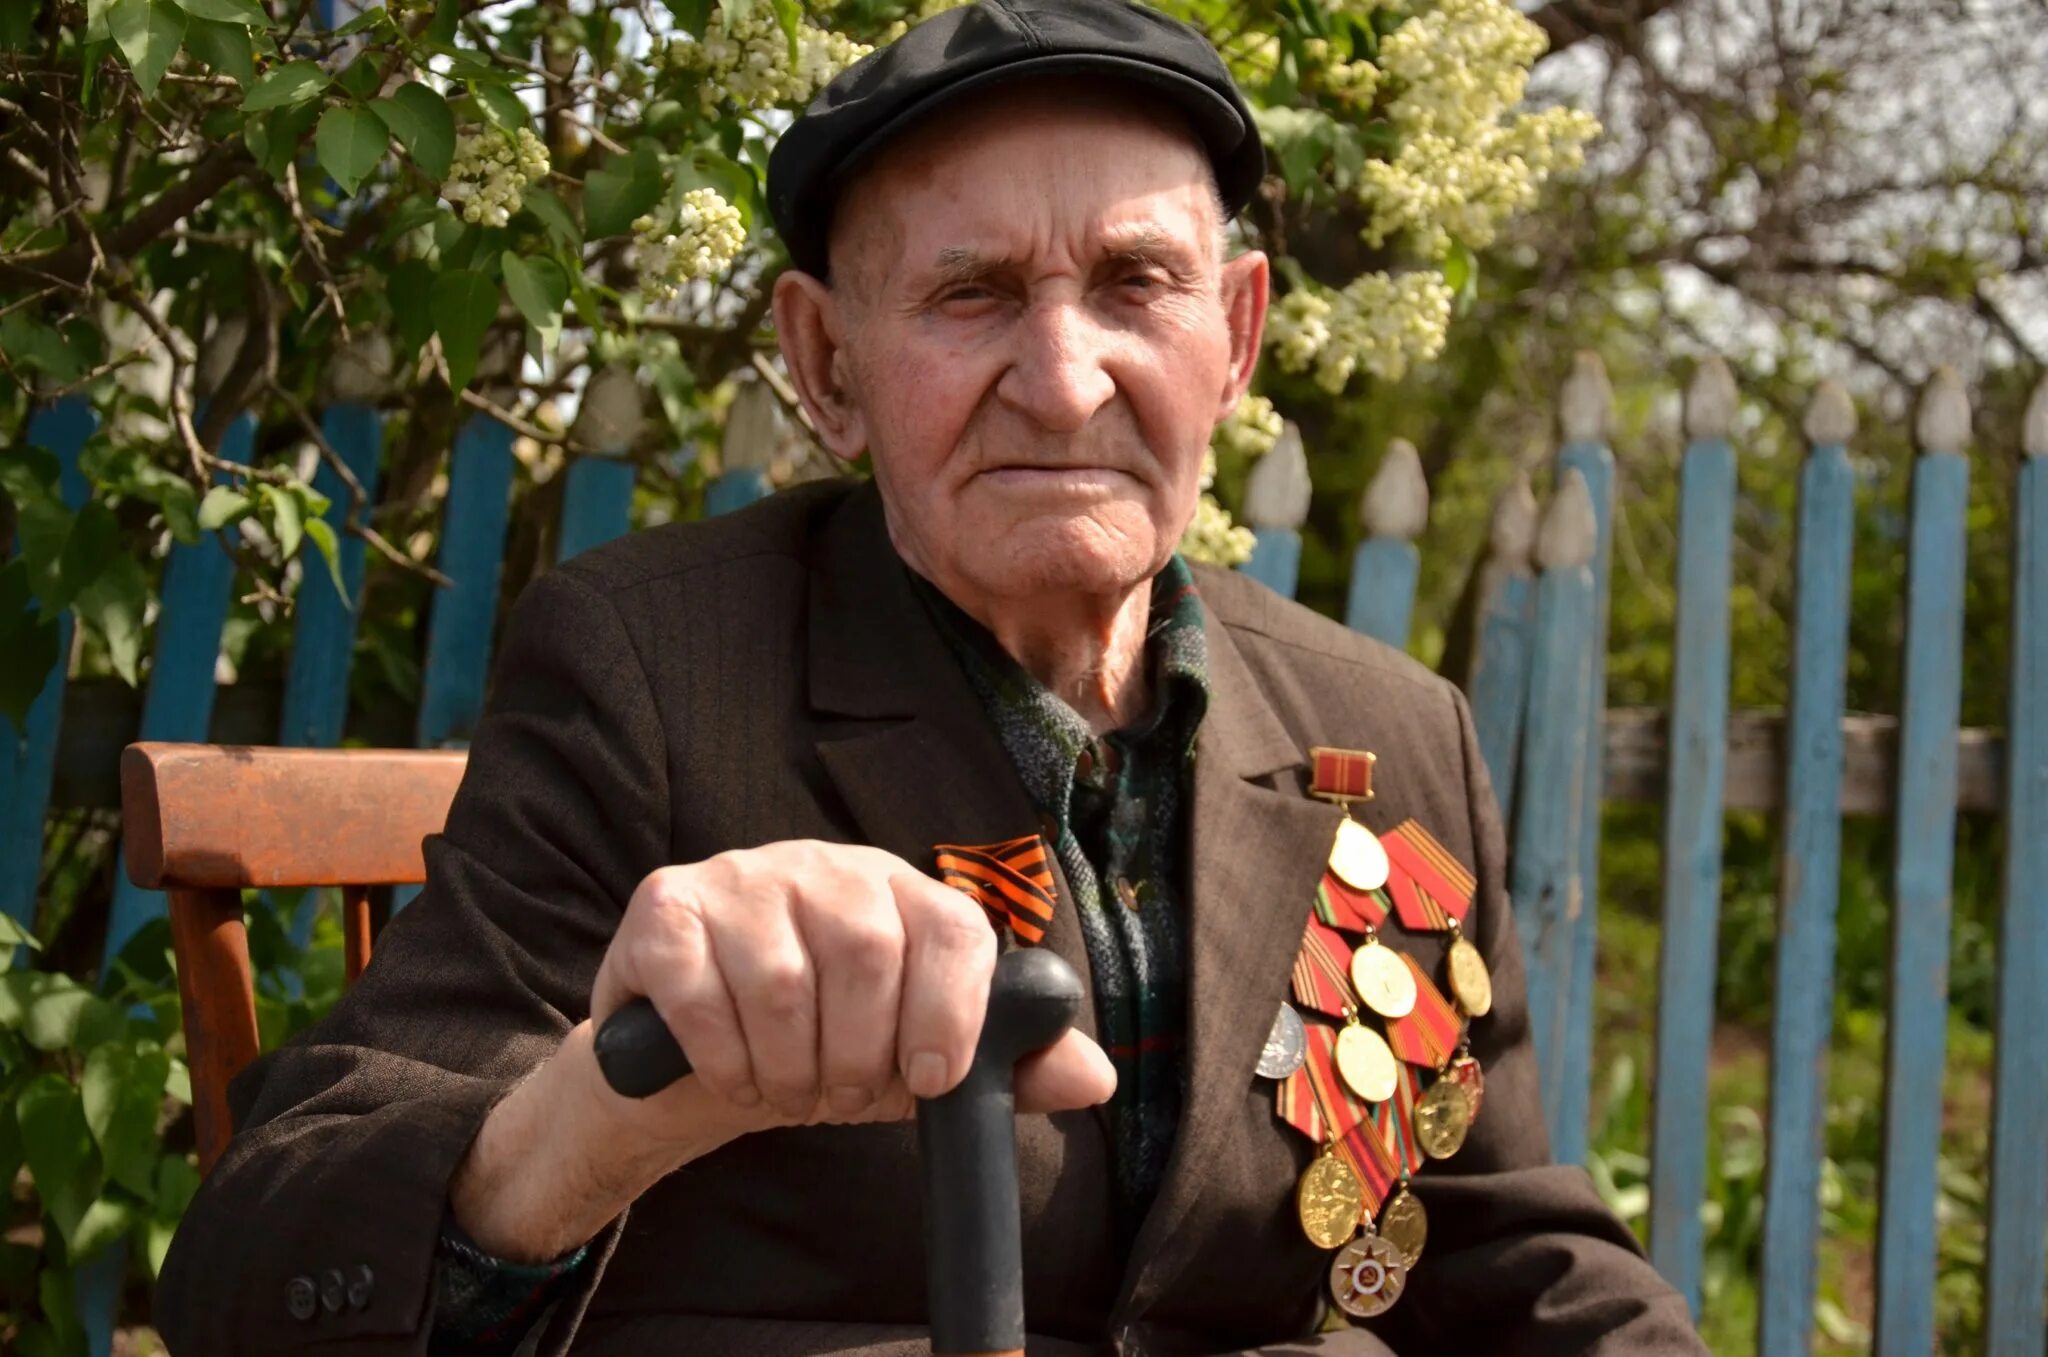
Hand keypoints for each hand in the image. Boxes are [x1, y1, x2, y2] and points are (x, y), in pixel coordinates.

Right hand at [590, 840, 1115, 1135]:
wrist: (701, 1057)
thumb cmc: (826, 1046)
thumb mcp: (920, 1061)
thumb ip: (1007, 1066)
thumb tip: (1095, 1078)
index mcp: (902, 892)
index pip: (952, 926)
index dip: (951, 1009)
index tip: (931, 1079)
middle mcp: (827, 866)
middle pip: (867, 952)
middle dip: (859, 1055)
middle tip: (840, 1095)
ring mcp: (743, 877)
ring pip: (782, 981)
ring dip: (787, 1069)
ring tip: (787, 1089)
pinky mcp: (666, 908)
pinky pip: (700, 991)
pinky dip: (720, 1057)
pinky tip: (728, 1072)